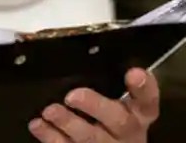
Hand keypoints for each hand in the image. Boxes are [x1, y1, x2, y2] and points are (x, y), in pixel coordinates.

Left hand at [30, 68, 158, 142]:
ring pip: (90, 138)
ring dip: (68, 123)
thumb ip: (107, 82)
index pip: (148, 100)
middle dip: (95, 107)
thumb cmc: (109, 116)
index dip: (144, 88)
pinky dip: (50, 137)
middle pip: (118, 121)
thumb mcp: (117, 99)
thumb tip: (81, 52)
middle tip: (72, 95)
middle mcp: (127, 132)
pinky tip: (37, 124)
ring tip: (50, 110)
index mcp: (139, 114)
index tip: (134, 73)